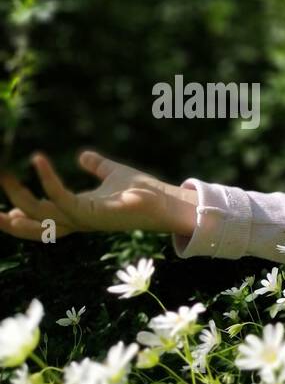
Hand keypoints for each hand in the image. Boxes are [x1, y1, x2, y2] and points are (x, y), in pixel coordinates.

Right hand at [0, 151, 196, 240]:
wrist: (168, 202)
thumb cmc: (143, 191)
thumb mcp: (112, 174)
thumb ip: (96, 166)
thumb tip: (83, 156)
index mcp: (77, 213)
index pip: (41, 221)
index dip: (19, 219)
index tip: (1, 211)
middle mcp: (78, 220)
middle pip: (34, 227)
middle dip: (8, 218)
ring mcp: (85, 219)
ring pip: (40, 214)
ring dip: (18, 195)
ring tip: (2, 173)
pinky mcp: (94, 213)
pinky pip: (62, 198)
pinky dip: (48, 180)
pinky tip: (38, 159)